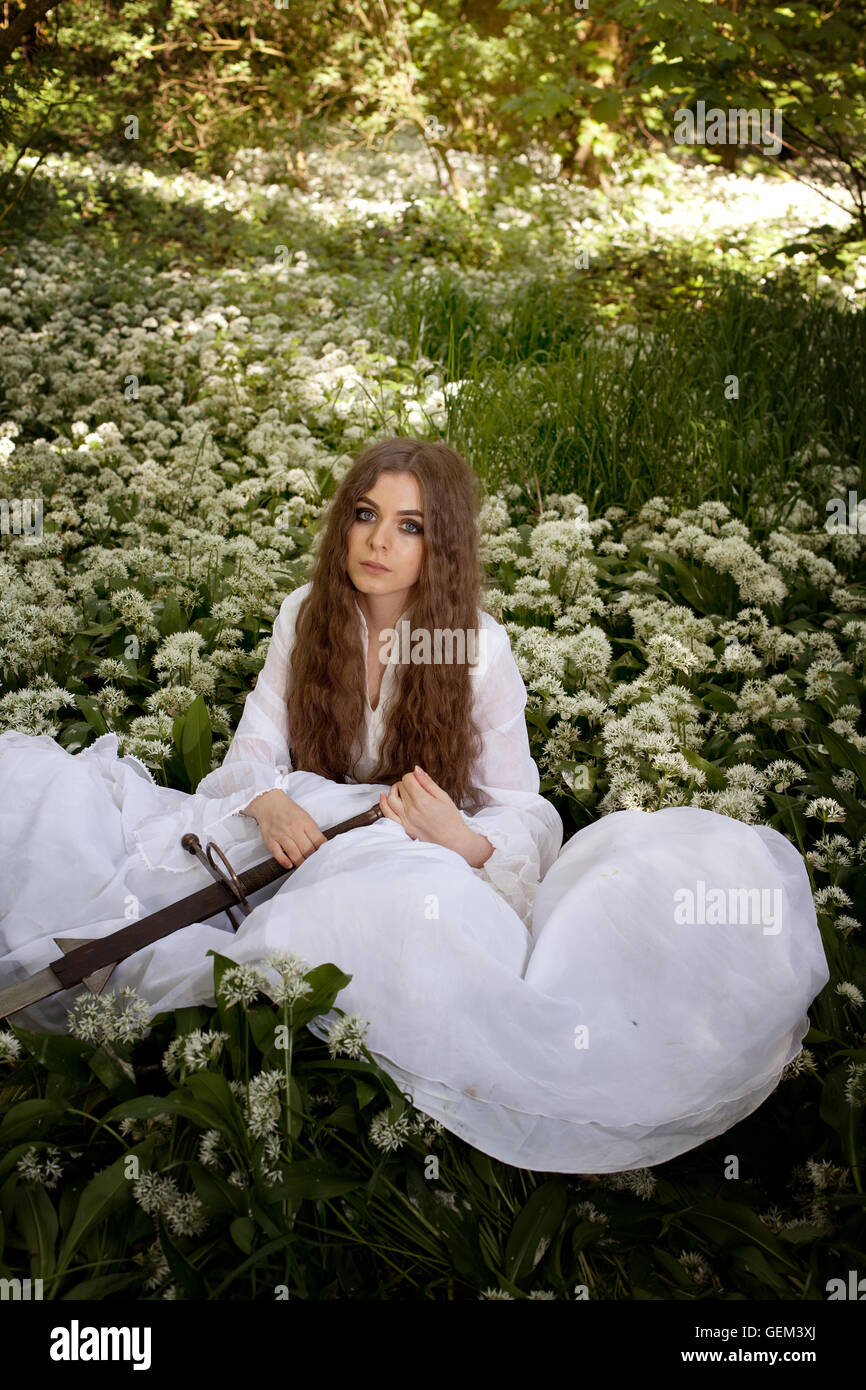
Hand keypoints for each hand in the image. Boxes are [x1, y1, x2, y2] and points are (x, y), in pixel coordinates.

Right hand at [245, 788, 325, 869]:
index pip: (319, 841)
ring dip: (301, 862)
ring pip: (294, 854)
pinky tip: (289, 864)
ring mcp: (281, 835)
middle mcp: (294, 829)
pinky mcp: (270, 840)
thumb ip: (313, 831)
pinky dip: (284, 861)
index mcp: (305, 822)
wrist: (269, 803)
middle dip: (312, 859)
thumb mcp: (305, 817)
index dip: (323, 851)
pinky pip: (278, 854)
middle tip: (314, 863)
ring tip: (304, 865)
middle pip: (308, 850)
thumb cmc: (289, 811)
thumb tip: (321, 846)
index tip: (323, 856)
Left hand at [379, 766, 493, 867]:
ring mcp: (406, 820)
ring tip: (402, 789)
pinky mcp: (403, 827)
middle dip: (407, 783)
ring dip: (395, 790)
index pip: (408, 779)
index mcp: (423, 801)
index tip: (419, 779)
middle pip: (401, 787)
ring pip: (391, 798)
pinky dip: (383, 803)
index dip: (413, 776)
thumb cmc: (451, 819)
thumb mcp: (443, 797)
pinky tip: (384, 796)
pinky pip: (387, 814)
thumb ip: (428, 783)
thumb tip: (416, 770)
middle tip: (416, 786)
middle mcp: (412, 810)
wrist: (453, 841)